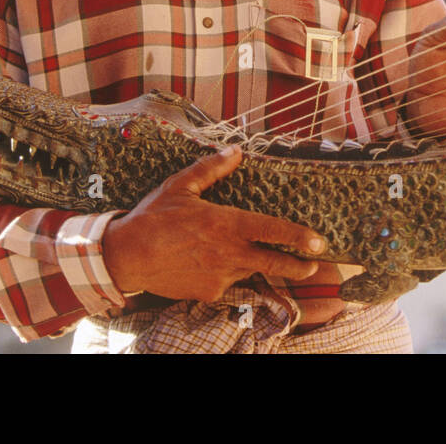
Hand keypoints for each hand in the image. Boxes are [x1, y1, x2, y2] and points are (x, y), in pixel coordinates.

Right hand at [102, 146, 324, 301]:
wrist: (126, 258)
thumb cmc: (153, 218)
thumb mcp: (180, 186)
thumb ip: (211, 169)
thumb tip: (236, 152)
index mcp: (226, 224)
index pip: (273, 230)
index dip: (299, 237)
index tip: (319, 242)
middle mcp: (229, 253)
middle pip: (275, 264)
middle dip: (299, 266)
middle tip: (314, 264)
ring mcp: (220, 276)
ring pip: (250, 271)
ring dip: (259, 267)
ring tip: (263, 260)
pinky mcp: (208, 292)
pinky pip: (227, 283)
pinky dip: (227, 274)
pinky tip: (212, 264)